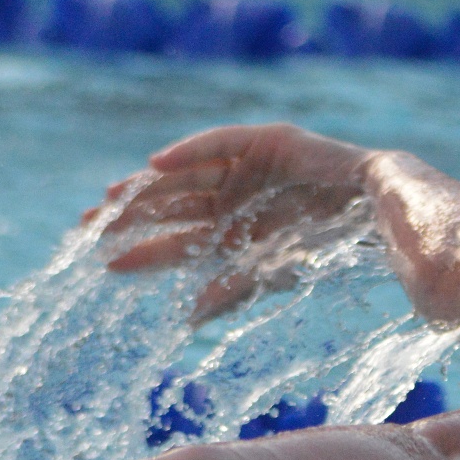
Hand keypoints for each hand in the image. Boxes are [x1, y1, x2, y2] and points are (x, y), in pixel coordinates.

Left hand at [86, 123, 378, 324]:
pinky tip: (155, 164)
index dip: (141, 251)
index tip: (104, 263)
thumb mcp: (268, 274)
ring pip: (183, 175)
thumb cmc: (328, 245)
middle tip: (86, 227)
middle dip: (129, 216)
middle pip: (169, 205)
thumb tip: (184, 319)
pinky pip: (216, 144)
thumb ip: (229, 291)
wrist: (374, 209)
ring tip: (111, 196)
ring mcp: (245, 167)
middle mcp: (232, 198)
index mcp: (233, 233)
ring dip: (147, 184)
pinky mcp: (262, 141)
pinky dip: (187, 152)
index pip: (176, 241)